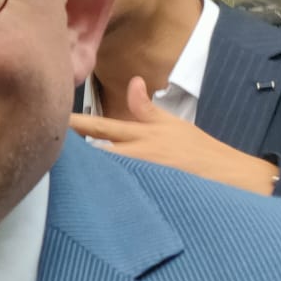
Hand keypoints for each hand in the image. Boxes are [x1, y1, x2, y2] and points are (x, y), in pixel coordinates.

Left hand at [70, 77, 277, 194]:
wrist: (233, 176)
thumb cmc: (200, 150)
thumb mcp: (172, 123)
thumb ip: (145, 107)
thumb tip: (133, 81)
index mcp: (142, 134)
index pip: (100, 127)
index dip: (75, 125)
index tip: (53, 122)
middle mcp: (139, 154)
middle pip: (96, 154)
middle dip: (75, 156)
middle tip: (48, 152)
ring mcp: (144, 176)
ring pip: (107, 174)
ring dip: (89, 174)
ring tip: (64, 179)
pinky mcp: (152, 194)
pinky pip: (123, 194)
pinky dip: (108, 193)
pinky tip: (92, 200)